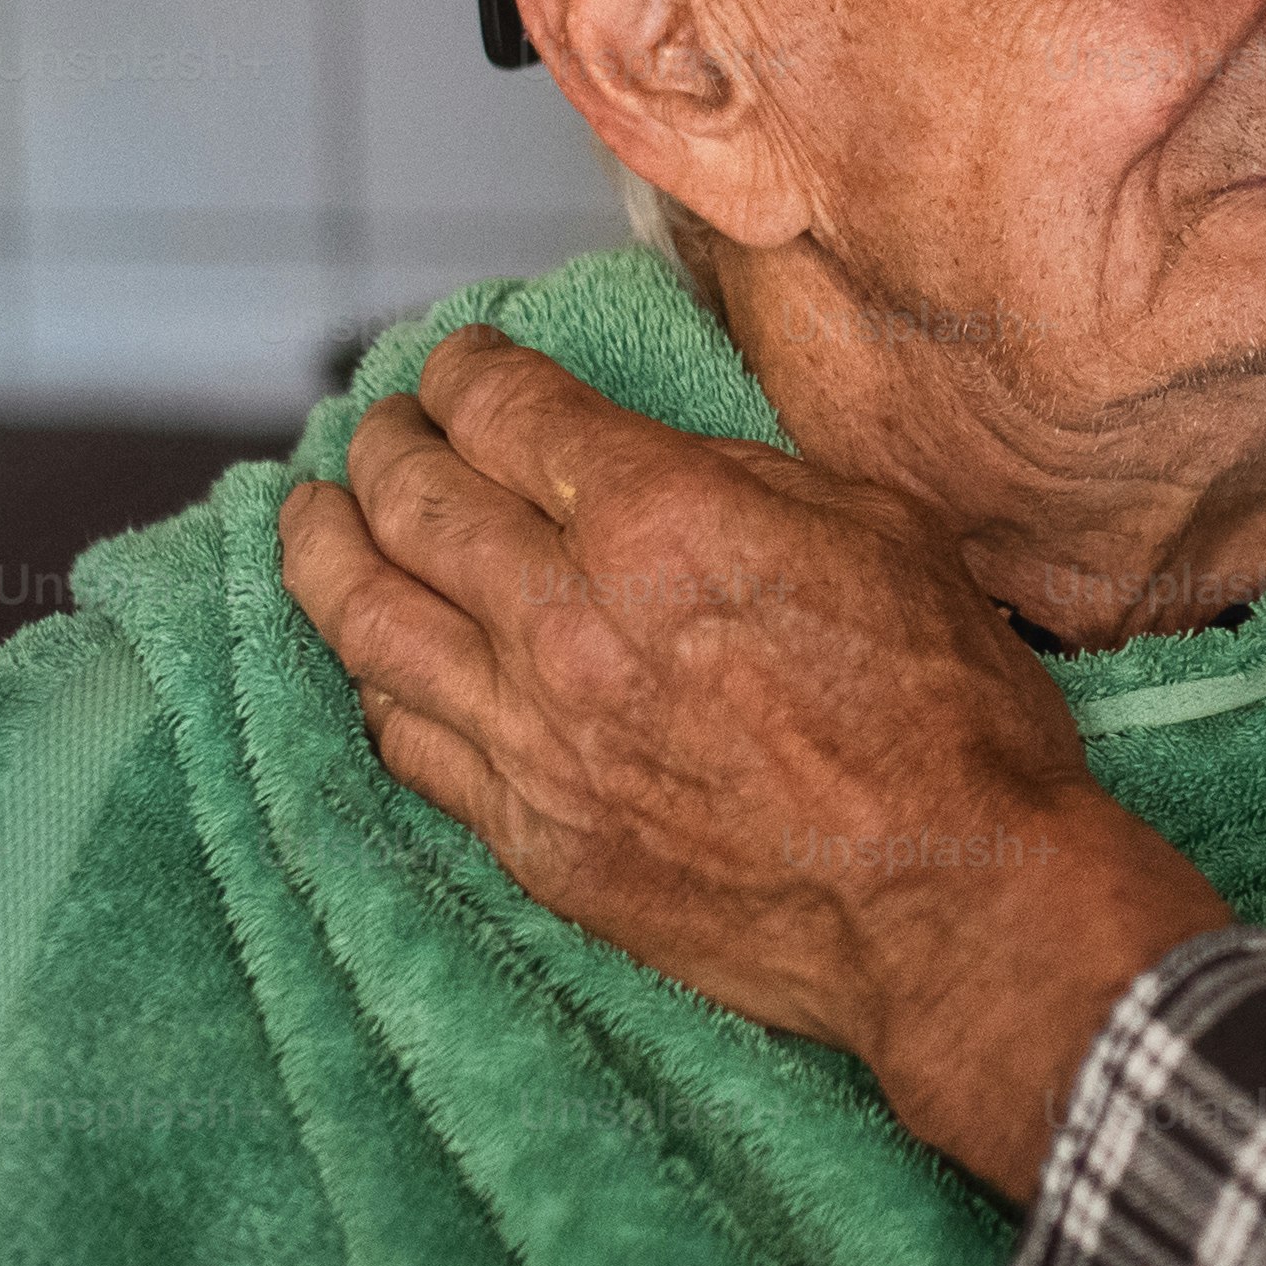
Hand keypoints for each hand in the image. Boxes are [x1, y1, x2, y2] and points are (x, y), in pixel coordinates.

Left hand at [276, 327, 1231, 1195]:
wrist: (953, 904)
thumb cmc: (948, 712)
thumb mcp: (875, 527)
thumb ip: (736, 476)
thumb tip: (647, 457)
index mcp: (660, 519)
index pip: (504, 410)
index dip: (466, 369)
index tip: (459, 362)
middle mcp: (569, 620)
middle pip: (413, 502)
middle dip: (385, 444)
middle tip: (382, 429)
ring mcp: (536, 738)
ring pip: (369, 623)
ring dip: (327, 551)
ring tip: (312, 517)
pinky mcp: (533, 837)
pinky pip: (408, 745)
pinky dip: (376, 684)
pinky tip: (375, 659)